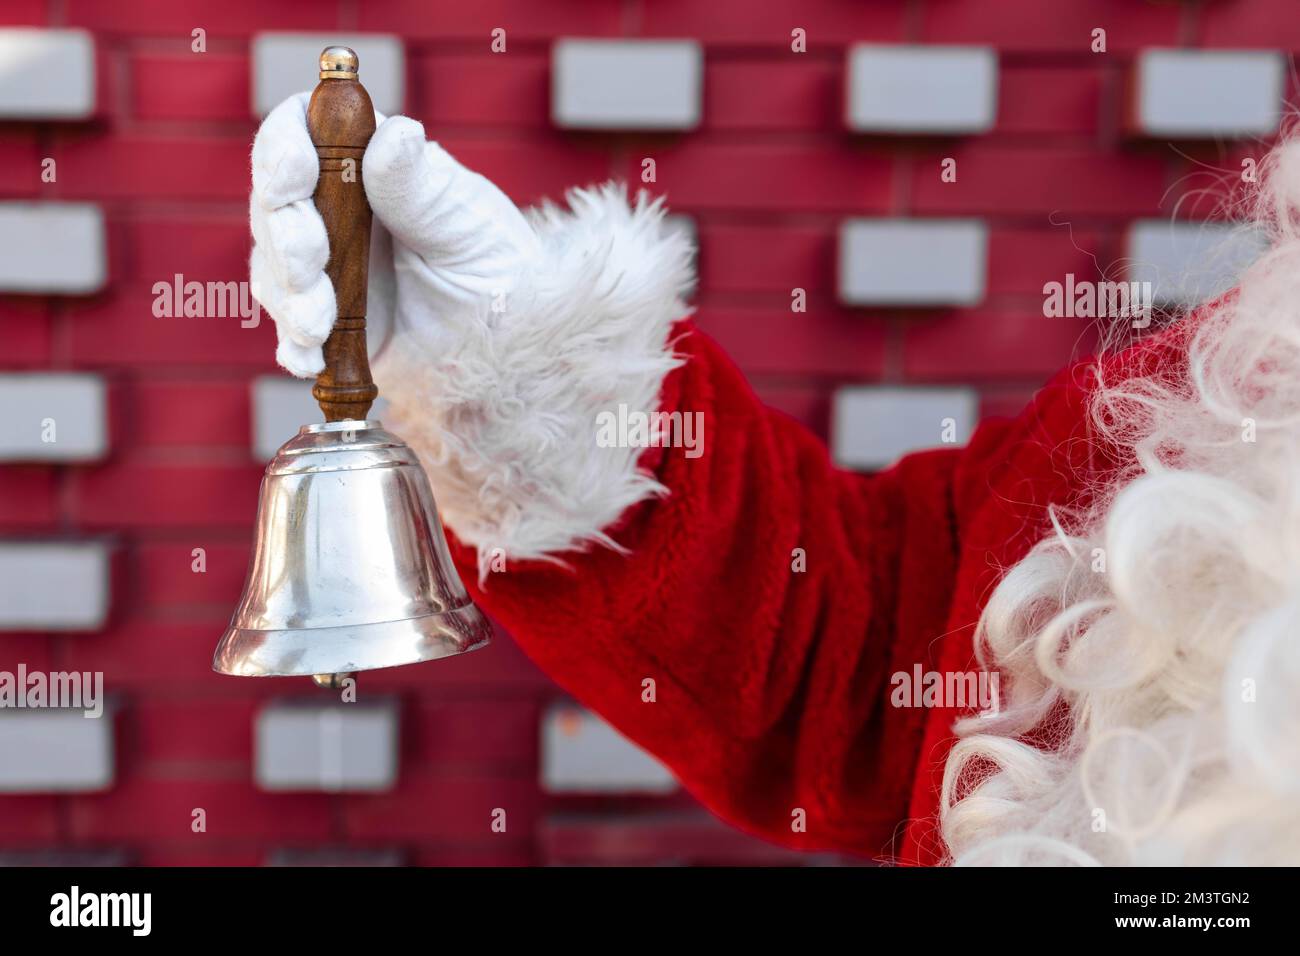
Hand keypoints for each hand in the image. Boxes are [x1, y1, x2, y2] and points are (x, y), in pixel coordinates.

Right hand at [249, 91, 539, 377]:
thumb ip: (420, 187)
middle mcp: (334, 210)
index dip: (283, 147)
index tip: (295, 177)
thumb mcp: (464, 224)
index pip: (300, 132)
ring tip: (321, 324)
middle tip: (312, 264)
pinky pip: (290, 333)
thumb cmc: (497, 267)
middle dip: (284, 236)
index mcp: (366, 165)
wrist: (509, 345)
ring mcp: (324, 268)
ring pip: (272, 270)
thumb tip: (393, 133)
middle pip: (273, 205)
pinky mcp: (326, 324)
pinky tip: (311, 358)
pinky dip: (294, 346)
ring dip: (289, 296)